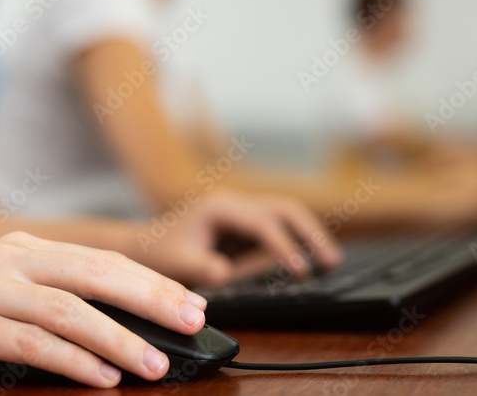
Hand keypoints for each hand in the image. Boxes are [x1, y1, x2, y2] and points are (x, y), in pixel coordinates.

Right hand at [0, 232, 207, 385]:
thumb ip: (45, 301)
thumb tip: (113, 331)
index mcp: (23, 249)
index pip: (102, 260)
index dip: (152, 282)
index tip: (191, 303)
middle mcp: (9, 259)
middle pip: (97, 274)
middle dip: (152, 299)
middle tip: (193, 322)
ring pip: (69, 310)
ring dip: (119, 339)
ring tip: (155, 365)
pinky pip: (29, 343)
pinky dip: (72, 361)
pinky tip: (100, 377)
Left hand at [133, 189, 343, 286]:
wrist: (145, 247)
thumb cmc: (159, 255)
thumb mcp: (177, 264)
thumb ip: (201, 267)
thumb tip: (224, 272)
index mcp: (219, 207)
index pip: (263, 222)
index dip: (285, 245)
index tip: (300, 270)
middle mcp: (236, 203)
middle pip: (285, 208)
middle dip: (311, 233)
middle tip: (331, 261)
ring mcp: (243, 212)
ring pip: (288, 213)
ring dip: (311, 234)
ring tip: (331, 261)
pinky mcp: (246, 226)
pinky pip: (280, 227)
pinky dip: (300, 239)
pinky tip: (313, 258)